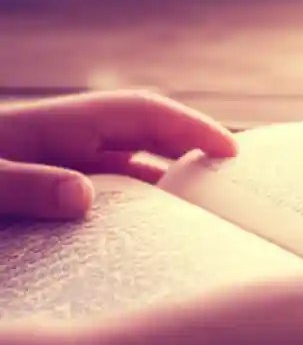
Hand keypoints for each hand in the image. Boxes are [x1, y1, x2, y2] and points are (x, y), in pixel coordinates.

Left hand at [0, 90, 236, 218]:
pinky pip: (104, 190)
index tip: (230, 151)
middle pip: (145, 134)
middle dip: (191, 151)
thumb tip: (84, 197)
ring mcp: (57, 162)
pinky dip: (133, 204)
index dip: (190, 127)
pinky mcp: (48, 188)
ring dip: (164, 182)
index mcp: (55, 123)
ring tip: (203, 213)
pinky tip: (150, 232)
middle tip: (232, 186)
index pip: (141, 113)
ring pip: (127, 164)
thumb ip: (27, 186)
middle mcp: (64, 138)